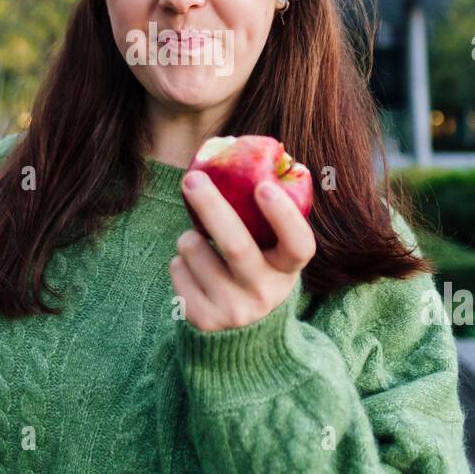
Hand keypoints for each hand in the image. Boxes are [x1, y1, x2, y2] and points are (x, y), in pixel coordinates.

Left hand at [170, 170, 316, 332]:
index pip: (298, 244)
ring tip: (201, 242)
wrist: (240, 328)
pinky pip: (177, 269)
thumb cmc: (254, 263)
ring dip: (189, 236)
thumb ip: (262, 210)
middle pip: (236, 247)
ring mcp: (234, 310)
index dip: (283, 216)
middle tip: (192, 179)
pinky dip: (179, 259)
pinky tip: (195, 269)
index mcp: (288, 268)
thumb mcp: (269, 246)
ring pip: (195, 251)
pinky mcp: (203, 320)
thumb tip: (244, 145)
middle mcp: (266, 292)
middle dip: (212, 207)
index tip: (264, 185)